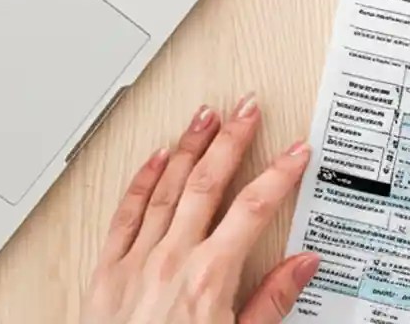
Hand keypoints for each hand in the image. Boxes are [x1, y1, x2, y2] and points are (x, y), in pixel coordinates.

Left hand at [80, 95, 318, 323]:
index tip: (296, 152)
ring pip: (166, 188)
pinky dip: (142, 180)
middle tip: (248, 108)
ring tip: (206, 116)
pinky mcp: (106, 272)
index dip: (278, 174)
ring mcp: (135, 262)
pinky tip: (156, 156)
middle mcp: (171, 261)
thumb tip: (302, 264)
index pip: (253, 210)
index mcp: (209, 280)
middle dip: (232, 140)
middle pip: (208, 184)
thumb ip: (271, 302)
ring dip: (190, 147)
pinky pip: (126, 214)